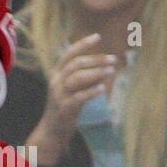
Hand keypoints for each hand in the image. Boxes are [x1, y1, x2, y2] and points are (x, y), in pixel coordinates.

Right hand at [28, 33, 119, 163]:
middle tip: (113, 59)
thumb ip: (83, 75)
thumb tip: (104, 64)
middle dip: (96, 59)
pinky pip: (79, 96)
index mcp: (56, 74)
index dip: (82, 44)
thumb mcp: (71, 87)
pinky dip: (92, 91)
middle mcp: (55, 82)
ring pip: (77, 78)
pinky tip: (103, 88)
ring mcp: (59, 95)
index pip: (68, 54)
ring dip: (96, 73)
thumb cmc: (66, 105)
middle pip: (76, 64)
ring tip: (111, 71)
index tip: (98, 37)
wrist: (52, 129)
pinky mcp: (64, 107)